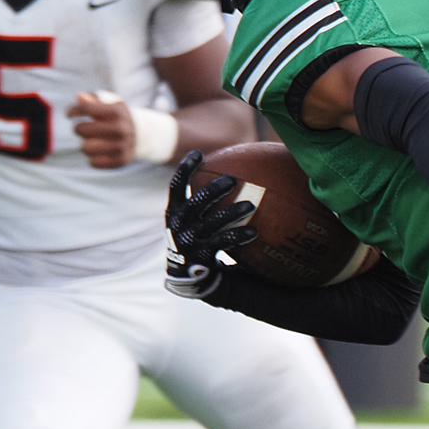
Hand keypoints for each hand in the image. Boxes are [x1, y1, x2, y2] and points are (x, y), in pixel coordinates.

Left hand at [69, 91, 136, 168]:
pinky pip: (94, 162)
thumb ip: (93, 99)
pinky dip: (93, 157)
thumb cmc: (117, 117)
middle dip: (78, 128)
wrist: (141, 135)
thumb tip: (79, 97)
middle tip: (82, 128)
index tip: (69, 114)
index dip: (73, 110)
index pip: (86, 108)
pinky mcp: (121, 160)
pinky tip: (98, 151)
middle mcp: (120, 128)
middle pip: (82, 129)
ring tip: (91, 141)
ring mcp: (121, 146)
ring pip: (85, 148)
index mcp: (117, 111)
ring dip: (85, 144)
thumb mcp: (109, 104)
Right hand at [164, 151, 255, 298]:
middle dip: (212, 190)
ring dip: (232, 213)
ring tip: (251, 206)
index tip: (198, 154)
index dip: (185, 169)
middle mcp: (178, 225)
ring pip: (211, 223)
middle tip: (232, 179)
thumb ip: (200, 200)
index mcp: (174, 211)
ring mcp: (190, 241)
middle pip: (195, 202)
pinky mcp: (202, 255)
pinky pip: (223, 243)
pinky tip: (254, 231)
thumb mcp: (189, 218)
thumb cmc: (194, 236)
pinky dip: (239, 235)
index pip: (176, 185)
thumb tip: (228, 171)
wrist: (186, 274)